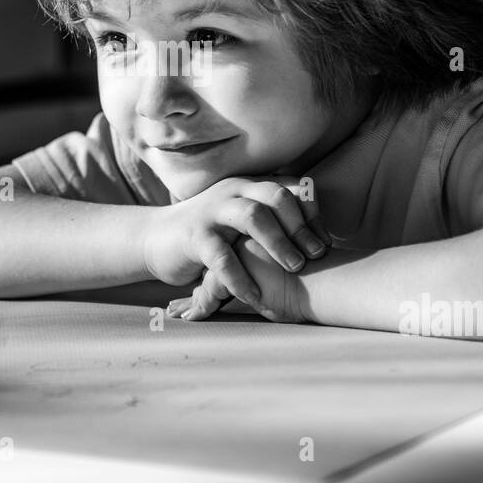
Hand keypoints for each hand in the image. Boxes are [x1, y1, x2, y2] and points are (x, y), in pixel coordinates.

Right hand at [142, 175, 329, 308]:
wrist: (156, 238)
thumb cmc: (210, 234)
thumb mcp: (242, 221)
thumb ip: (271, 222)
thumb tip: (317, 239)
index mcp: (248, 186)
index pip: (290, 188)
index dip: (313, 214)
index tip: (326, 243)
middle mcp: (233, 191)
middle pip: (276, 196)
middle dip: (301, 226)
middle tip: (316, 255)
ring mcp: (212, 211)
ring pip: (253, 216)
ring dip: (279, 242)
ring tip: (295, 268)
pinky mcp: (194, 236)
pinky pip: (222, 256)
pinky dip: (242, 278)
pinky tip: (255, 296)